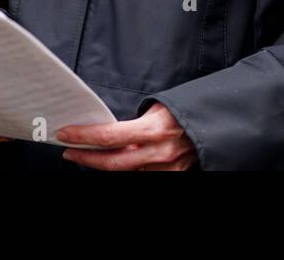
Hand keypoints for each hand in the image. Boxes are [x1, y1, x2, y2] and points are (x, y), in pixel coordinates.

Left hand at [56, 103, 196, 170]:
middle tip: (69, 152)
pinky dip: (129, 168)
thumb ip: (134, 124)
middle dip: (85, 158)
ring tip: (90, 155)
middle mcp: (160, 152)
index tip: (66, 134)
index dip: (83, 137)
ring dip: (106, 164)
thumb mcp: (158, 108)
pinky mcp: (174, 176)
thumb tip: (107, 132)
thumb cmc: (185, 109)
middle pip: (112, 163)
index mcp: (155, 129)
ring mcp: (167, 168)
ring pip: (126, 172)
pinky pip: (143, 174)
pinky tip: (119, 159)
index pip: (109, 137)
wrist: (217, 121)